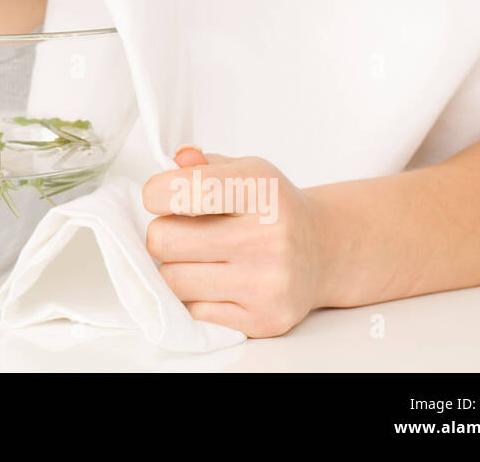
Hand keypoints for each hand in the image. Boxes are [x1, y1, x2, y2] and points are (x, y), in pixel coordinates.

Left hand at [141, 148, 325, 337]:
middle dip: (162, 233)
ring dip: (175, 268)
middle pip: (164, 241)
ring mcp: (266, 283)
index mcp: (260, 190)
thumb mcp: (245, 171)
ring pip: (173, 280)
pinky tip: (217, 281)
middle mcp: (267, 237)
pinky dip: (196, 297)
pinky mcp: (263, 320)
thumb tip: (179, 160)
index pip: (185, 191)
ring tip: (197, 256)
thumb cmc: (273, 208)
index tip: (160, 196)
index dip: (156, 193)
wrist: (322, 251)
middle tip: (179, 230)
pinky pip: (194, 311)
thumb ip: (203, 165)